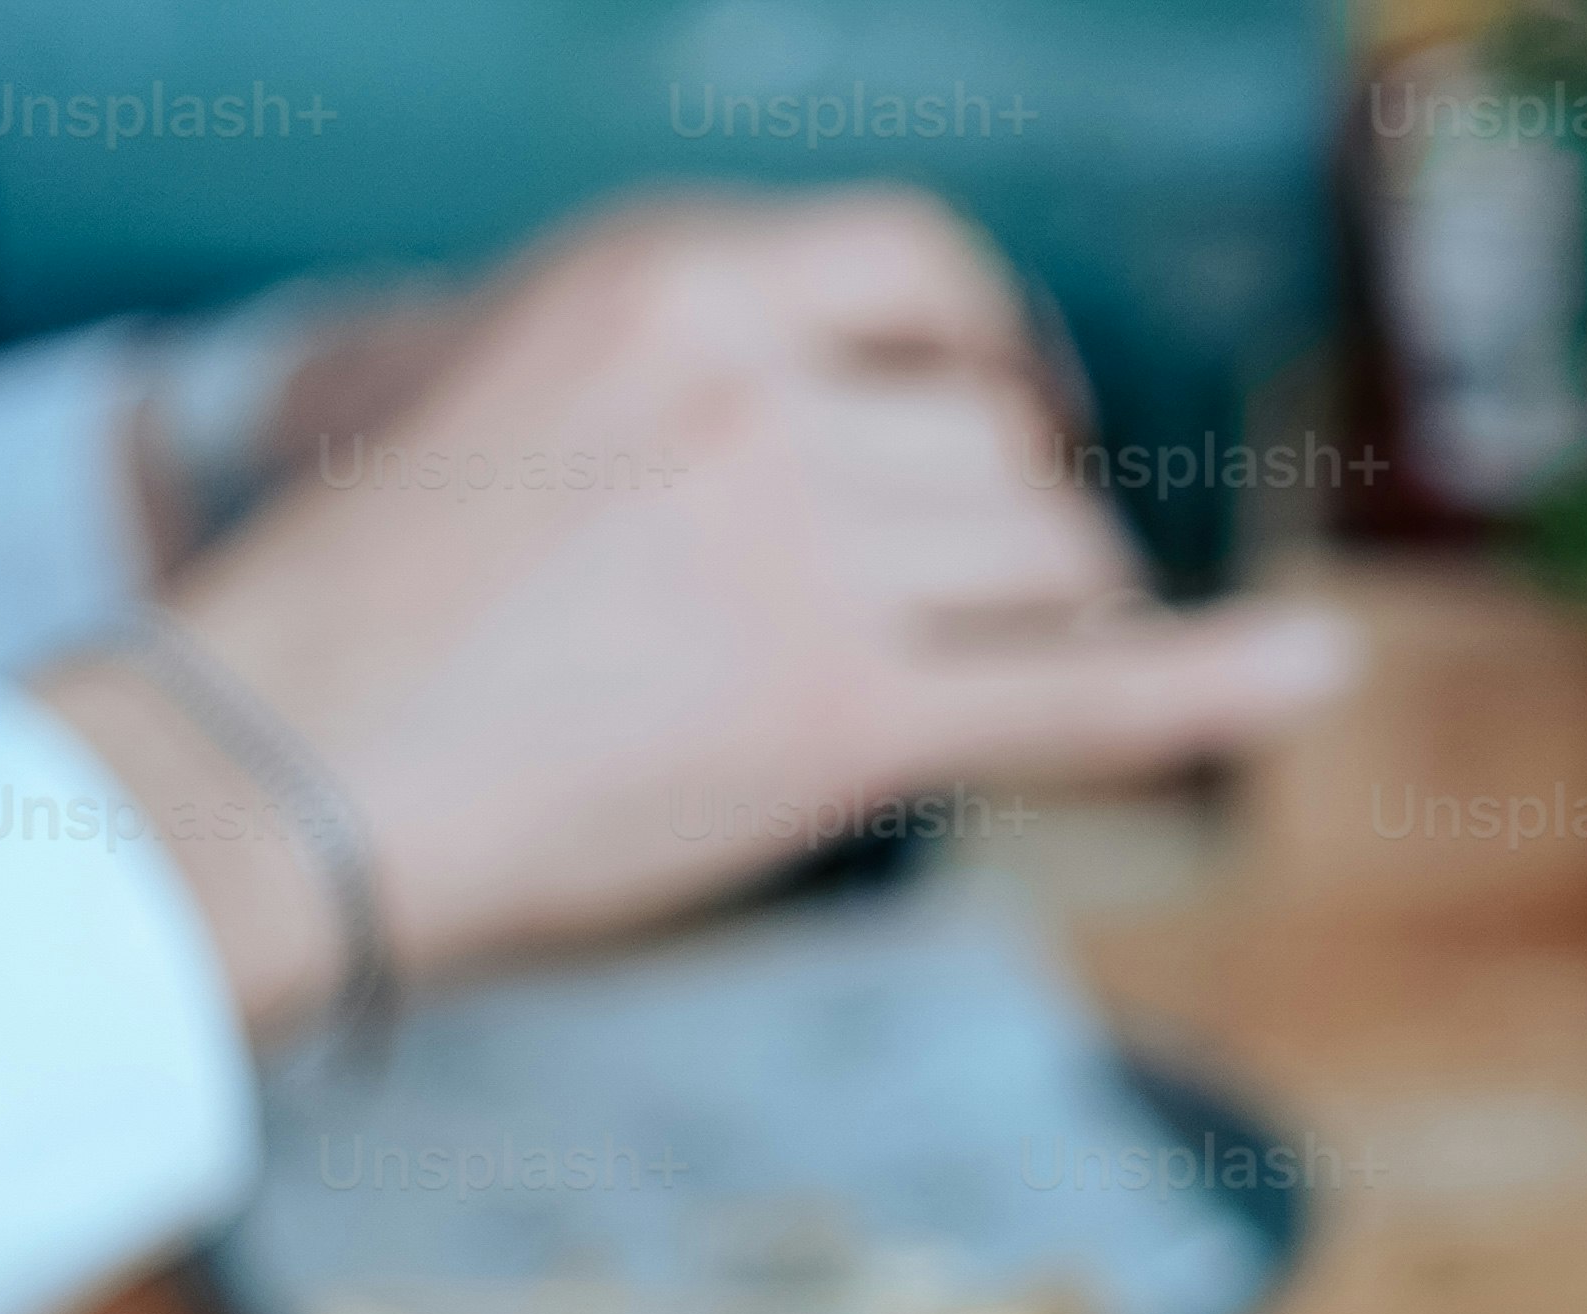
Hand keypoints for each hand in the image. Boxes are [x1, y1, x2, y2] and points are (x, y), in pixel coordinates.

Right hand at [45, 192, 1357, 1034]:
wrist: (272, 771)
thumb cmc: (377, 614)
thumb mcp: (534, 393)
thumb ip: (711, 381)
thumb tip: (906, 426)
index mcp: (673, 280)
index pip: (926, 269)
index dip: (995, 355)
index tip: (1005, 416)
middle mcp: (759, 387)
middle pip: (1005, 440)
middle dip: (1012, 526)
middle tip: (963, 607)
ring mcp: (809, 548)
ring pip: (1047, 557)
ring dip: (1048, 619)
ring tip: (976, 679)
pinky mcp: (844, 713)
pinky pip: (1089, 686)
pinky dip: (1219, 682)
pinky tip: (1315, 671)